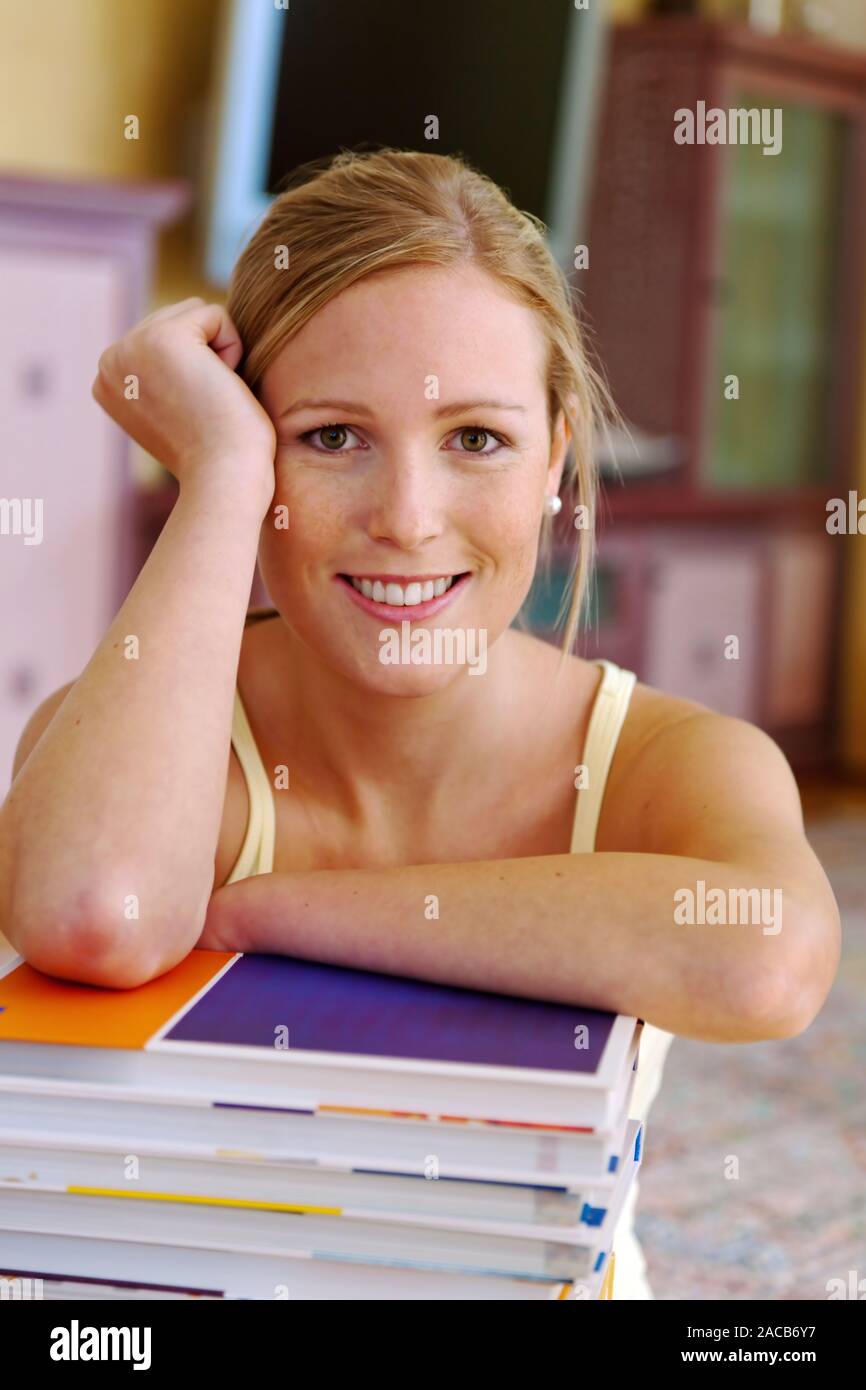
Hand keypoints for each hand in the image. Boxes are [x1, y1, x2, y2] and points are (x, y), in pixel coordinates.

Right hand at [92, 297, 275, 516]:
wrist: (223, 479)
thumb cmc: (215, 454)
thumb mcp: (174, 408)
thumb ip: (164, 374)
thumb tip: (182, 353)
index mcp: (109, 379)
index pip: (164, 337)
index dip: (193, 370)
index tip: (190, 414)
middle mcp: (110, 360)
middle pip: (179, 318)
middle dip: (206, 357)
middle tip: (204, 407)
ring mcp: (131, 346)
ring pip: (196, 313)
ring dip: (219, 353)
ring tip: (210, 398)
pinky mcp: (163, 337)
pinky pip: (216, 315)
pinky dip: (233, 349)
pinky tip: (220, 388)